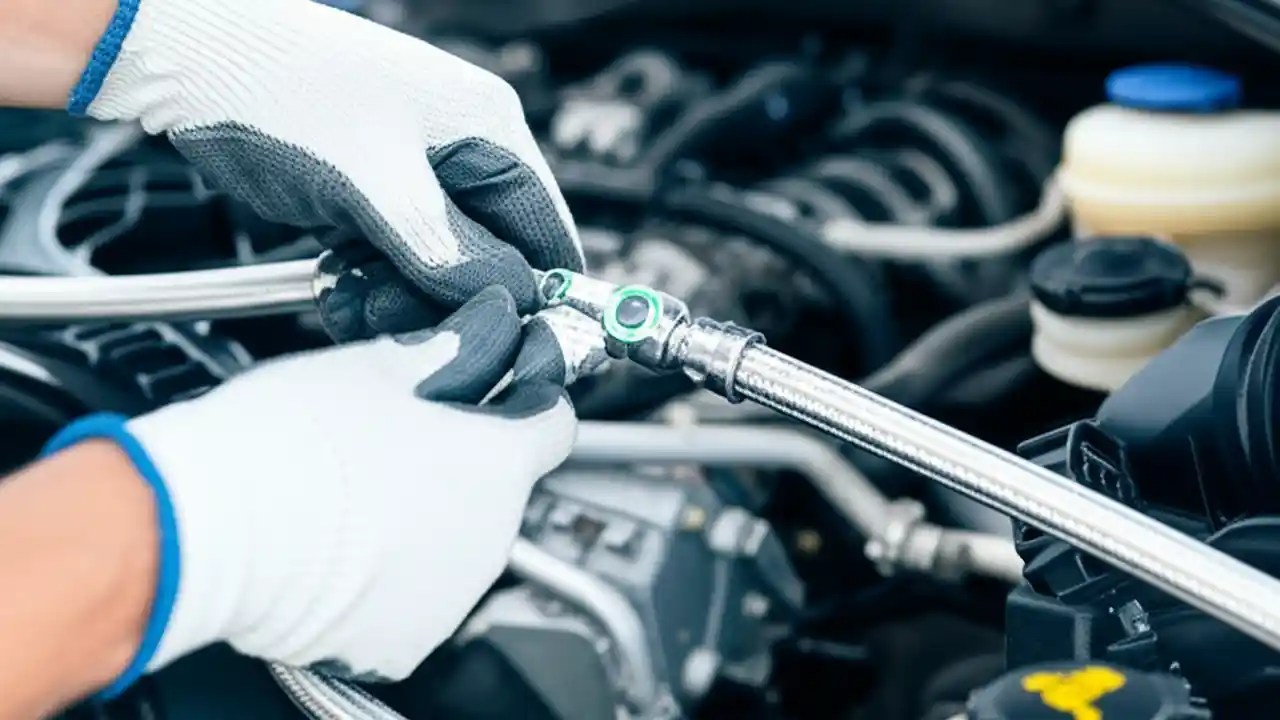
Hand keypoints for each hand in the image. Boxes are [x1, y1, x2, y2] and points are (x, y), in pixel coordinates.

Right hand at [46, 287, 576, 687]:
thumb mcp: (376, 366)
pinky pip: (416, 598)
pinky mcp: (403, 643)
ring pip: (458, 543)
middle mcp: (491, 536)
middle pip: (499, 486)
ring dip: (426, 519)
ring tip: (353, 494)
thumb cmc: (284, 443)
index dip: (526, 402)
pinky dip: (391, 578)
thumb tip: (484, 329)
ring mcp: (449, 595)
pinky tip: (340, 547)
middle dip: (460, 462)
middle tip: (396, 440)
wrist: (204, 530)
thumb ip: (448, 350)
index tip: (501, 395)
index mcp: (497, 461)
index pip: (553, 423)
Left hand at [72, 0, 583, 339]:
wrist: (190, 62)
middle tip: (397, 311)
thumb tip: (509, 297)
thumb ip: (444, 245)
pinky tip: (338, 285)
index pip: (545, 231)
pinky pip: (391, 266)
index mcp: (486, 130)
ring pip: (435, 273)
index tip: (514, 340)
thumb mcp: (372, 176)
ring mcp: (412, 180)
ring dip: (398, 299)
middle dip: (444, 299)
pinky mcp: (371, 201)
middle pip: (488, 262)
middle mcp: (458, 156)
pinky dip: (367, 287)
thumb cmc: (282, 85)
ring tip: (355, 293)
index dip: (537, 291)